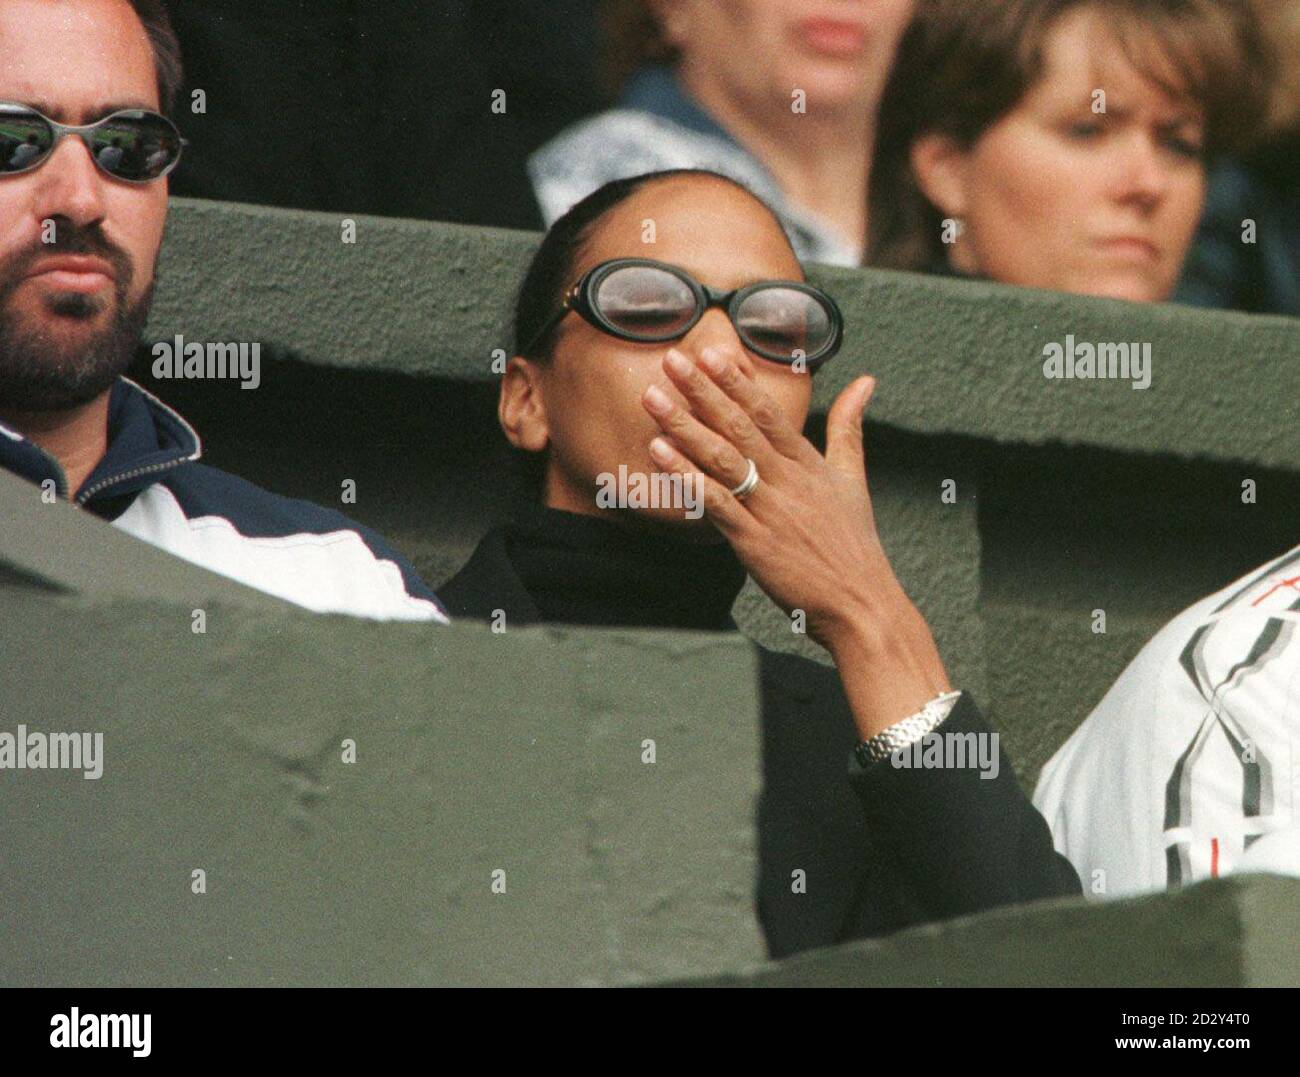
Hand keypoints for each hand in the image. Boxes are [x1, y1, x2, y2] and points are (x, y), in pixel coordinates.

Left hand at [642, 345, 950, 736]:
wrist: (861, 604)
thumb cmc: (854, 544)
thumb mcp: (854, 479)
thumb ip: (850, 427)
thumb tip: (866, 381)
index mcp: (809, 463)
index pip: (768, 412)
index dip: (737, 381)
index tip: (710, 353)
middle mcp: (788, 481)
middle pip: (739, 426)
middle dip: (702, 391)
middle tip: (670, 360)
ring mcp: (770, 510)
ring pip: (721, 458)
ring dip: (684, 426)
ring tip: (652, 398)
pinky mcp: (754, 542)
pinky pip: (714, 502)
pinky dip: (686, 476)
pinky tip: (659, 453)